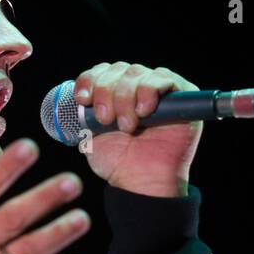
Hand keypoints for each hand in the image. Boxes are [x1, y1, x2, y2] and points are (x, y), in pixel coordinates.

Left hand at [73, 62, 202, 197]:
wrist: (142, 182)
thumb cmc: (118, 162)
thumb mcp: (92, 137)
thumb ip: (83, 117)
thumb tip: (72, 102)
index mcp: (112, 93)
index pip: (100, 72)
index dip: (89, 80)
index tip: (82, 100)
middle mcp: (134, 87)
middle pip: (117, 70)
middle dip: (106, 92)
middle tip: (105, 119)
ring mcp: (158, 89)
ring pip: (137, 73)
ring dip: (126, 96)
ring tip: (127, 125)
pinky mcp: (181, 94)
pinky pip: (164, 79)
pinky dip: (149, 90)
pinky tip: (143, 110)